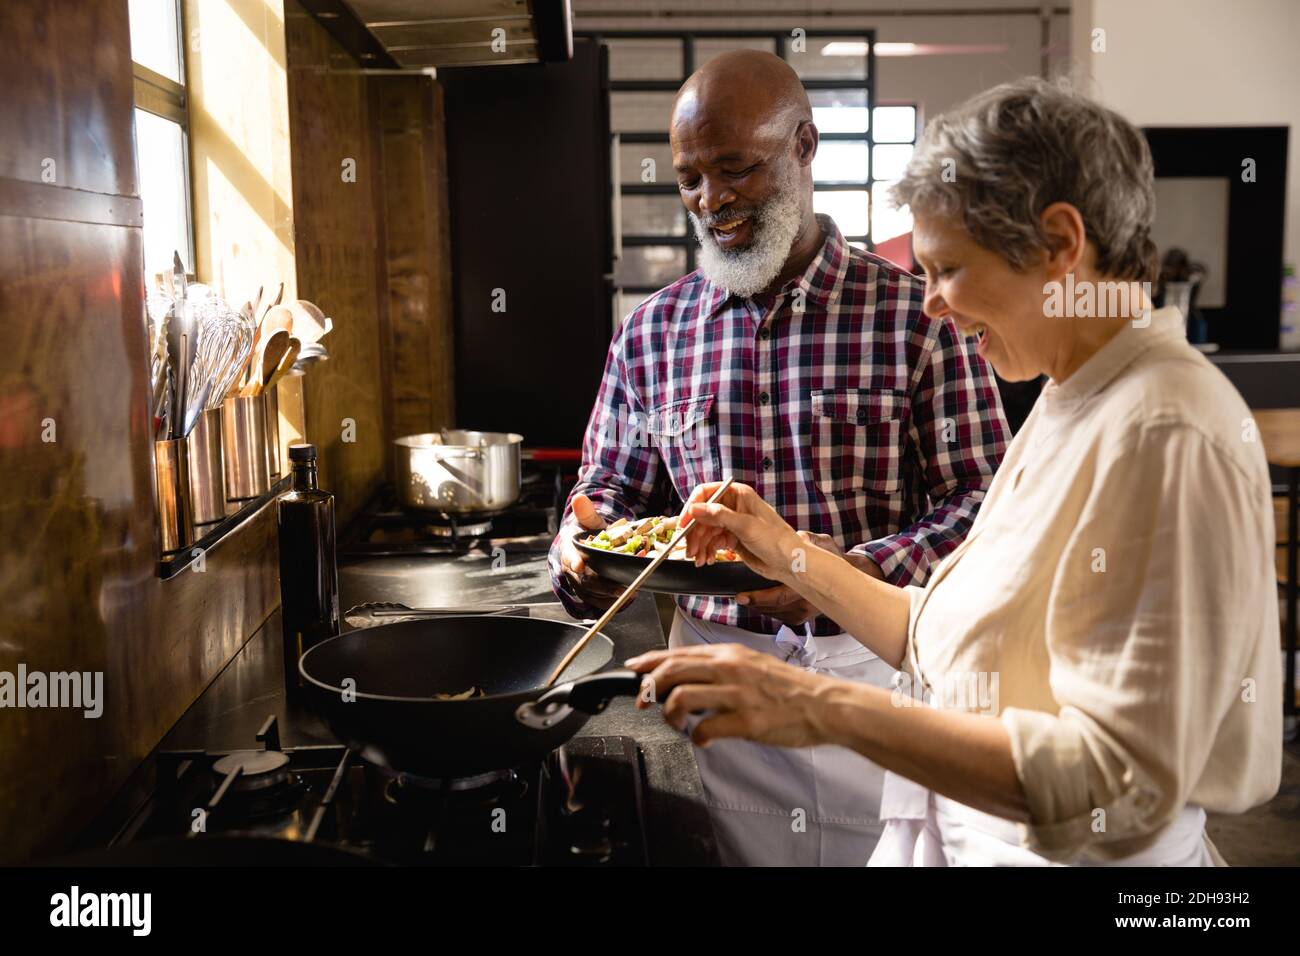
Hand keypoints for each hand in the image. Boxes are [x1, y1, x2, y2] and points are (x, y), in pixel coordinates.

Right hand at [558, 494, 625, 609]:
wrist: (585, 549)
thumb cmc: (587, 535)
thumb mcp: (588, 522)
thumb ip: (587, 513)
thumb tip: (579, 498)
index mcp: (569, 550)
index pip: (569, 556)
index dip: (574, 560)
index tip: (579, 565)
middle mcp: (571, 569)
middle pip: (585, 580)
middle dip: (605, 583)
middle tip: (625, 584)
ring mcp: (579, 584)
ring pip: (593, 593)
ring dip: (613, 593)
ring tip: (633, 590)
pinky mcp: (588, 594)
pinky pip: (598, 602)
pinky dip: (613, 601)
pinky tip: (628, 596)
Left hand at [626, 643, 837, 748]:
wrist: (823, 704)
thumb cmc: (788, 688)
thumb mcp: (751, 664)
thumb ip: (721, 667)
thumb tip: (689, 676)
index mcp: (730, 654)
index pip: (679, 653)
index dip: (650, 662)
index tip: (635, 670)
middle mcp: (730, 669)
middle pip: (673, 670)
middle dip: (649, 687)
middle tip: (643, 701)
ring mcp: (738, 695)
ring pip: (682, 697)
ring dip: (670, 715)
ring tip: (677, 724)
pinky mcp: (747, 721)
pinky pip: (707, 729)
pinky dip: (698, 737)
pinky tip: (703, 739)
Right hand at [676, 481, 801, 581]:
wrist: (789, 562)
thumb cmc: (776, 539)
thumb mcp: (746, 526)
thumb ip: (719, 516)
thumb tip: (695, 508)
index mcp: (738, 494)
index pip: (706, 493)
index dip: (692, 507)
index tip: (684, 524)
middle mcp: (733, 506)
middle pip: (702, 515)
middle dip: (694, 533)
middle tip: (689, 549)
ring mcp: (732, 523)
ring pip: (705, 530)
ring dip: (699, 545)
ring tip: (697, 559)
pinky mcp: (732, 538)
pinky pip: (712, 542)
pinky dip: (707, 551)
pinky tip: (706, 559)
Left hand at [735, 530, 850, 625]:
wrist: (850, 575)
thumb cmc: (834, 558)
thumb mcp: (825, 543)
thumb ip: (810, 540)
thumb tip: (800, 538)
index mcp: (810, 585)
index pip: (781, 595)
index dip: (759, 597)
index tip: (742, 595)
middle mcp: (808, 602)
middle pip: (776, 607)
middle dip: (755, 603)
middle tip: (739, 598)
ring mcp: (805, 612)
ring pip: (777, 614)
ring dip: (760, 607)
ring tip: (745, 598)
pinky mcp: (803, 616)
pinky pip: (782, 616)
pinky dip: (769, 610)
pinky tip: (759, 603)